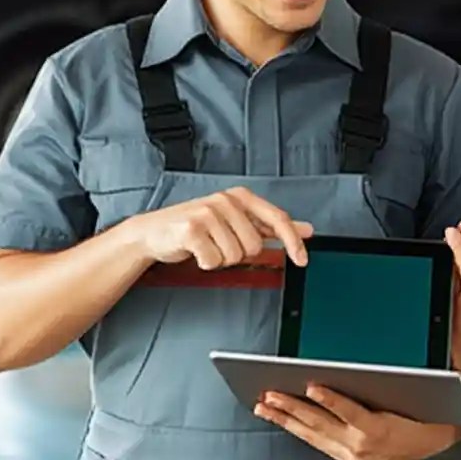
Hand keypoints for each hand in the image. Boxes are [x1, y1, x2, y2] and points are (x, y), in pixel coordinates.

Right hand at [126, 186, 312, 267]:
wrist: (155, 232)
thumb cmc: (197, 226)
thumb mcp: (237, 221)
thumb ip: (271, 225)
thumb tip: (305, 229)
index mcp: (240, 196)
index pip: (277, 218)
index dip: (293, 242)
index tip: (302, 260)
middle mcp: (226, 200)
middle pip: (254, 246)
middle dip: (238, 253)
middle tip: (219, 243)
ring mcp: (208, 213)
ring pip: (235, 256)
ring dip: (221, 259)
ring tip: (206, 246)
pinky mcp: (192, 229)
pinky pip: (214, 261)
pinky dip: (206, 263)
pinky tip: (196, 251)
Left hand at [255, 385, 460, 459]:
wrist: (435, 446)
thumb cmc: (426, 419)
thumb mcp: (414, 397)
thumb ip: (395, 379)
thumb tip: (389, 352)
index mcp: (378, 429)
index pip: (349, 412)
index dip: (330, 399)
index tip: (312, 386)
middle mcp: (360, 445)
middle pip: (320, 423)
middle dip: (291, 408)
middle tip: (271, 394)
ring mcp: (350, 455)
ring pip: (312, 434)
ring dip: (286, 419)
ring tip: (265, 405)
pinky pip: (316, 442)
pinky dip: (297, 429)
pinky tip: (283, 420)